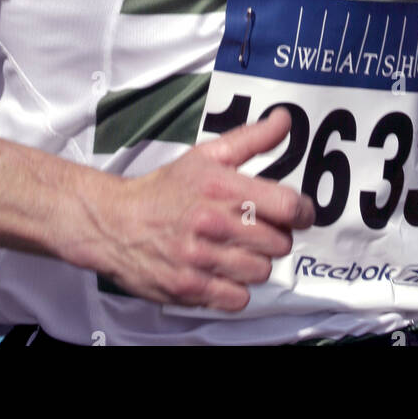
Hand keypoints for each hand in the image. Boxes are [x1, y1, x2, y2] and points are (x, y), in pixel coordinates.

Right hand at [71, 106, 314, 310]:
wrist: (114, 223)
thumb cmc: (165, 189)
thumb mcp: (206, 155)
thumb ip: (251, 139)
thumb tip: (285, 119)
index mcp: (222, 186)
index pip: (288, 206)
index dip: (302, 212)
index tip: (299, 213)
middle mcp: (213, 223)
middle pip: (280, 242)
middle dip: (274, 236)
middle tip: (255, 229)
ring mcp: (201, 259)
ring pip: (261, 272)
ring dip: (255, 262)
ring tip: (236, 249)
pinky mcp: (190, 289)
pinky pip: (239, 299)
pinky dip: (235, 289)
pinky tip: (221, 271)